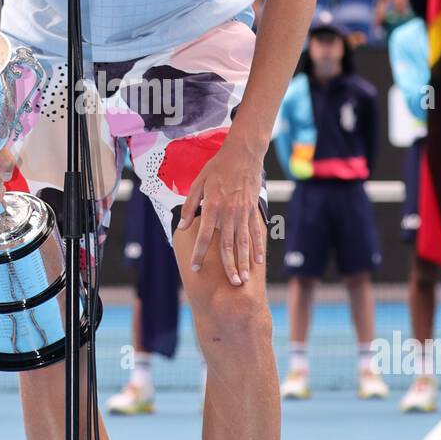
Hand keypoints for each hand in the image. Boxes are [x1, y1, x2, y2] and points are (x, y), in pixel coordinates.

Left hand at [176, 135, 266, 283]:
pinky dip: (257, 248)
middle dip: (228, 267)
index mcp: (212, 207)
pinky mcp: (253, 211)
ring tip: (243, 280)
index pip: (204, 236)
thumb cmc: (218, 167)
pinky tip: (257, 262)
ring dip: (243, 263)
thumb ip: (190, 206)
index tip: (196, 268)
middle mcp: (229, 213)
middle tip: (230, 285)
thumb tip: (182, 226)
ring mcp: (243, 213)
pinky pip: (255, 233)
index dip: (199, 253)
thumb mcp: (198, 183)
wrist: (243, 154)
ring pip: (243, 243)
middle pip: (227, 245)